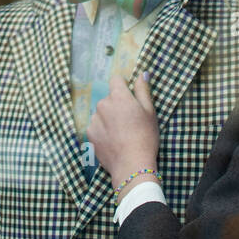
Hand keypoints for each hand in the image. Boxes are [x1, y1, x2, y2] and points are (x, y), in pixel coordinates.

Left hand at [87, 73, 158, 188]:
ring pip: (101, 114)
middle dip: (117, 106)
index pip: (115, 80)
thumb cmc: (145, 137)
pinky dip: (102, 132)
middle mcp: (103, 104)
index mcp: (118, 96)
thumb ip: (143, 90)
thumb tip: (142, 73)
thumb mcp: (149, 112)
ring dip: (108, 119)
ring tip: (121, 135)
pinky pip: (96, 127)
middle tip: (129, 122)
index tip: (130, 99)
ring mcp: (94, 120)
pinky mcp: (89, 135)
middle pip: (109, 99)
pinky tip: (113, 142)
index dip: (123, 87)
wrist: (132, 166)